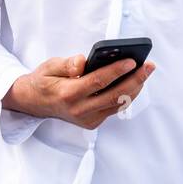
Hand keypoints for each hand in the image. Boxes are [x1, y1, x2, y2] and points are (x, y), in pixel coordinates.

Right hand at [3, 55, 155, 129]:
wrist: (33, 103)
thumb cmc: (44, 81)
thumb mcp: (49, 66)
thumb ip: (67, 64)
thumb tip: (83, 61)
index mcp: (68, 94)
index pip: (98, 82)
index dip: (117, 71)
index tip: (132, 60)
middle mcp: (80, 110)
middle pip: (115, 96)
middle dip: (135, 80)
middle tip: (149, 66)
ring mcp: (87, 119)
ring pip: (118, 104)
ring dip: (135, 88)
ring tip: (146, 71)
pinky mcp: (92, 123)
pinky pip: (114, 108)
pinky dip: (126, 95)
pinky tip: (135, 81)